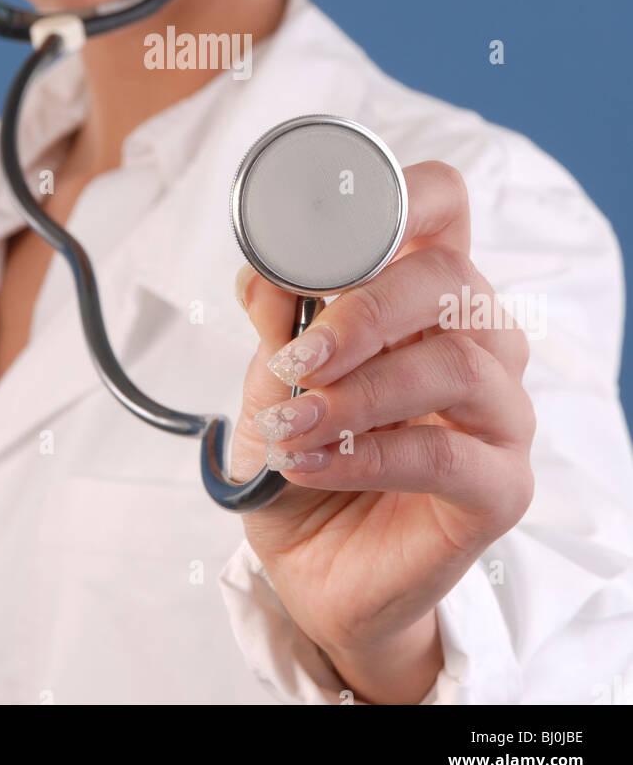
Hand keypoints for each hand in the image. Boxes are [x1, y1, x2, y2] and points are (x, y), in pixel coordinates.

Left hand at [229, 161, 535, 704]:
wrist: (308, 567)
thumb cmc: (300, 453)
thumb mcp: (271, 378)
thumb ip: (277, 321)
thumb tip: (262, 269)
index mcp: (423, 292)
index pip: (441, 204)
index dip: (397, 198)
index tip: (320, 237)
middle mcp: (477, 338)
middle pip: (450, 278)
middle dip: (364, 311)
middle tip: (297, 359)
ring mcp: (499, 412)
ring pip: (457, 365)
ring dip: (358, 392)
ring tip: (290, 425)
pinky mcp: (501, 487)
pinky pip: (445, 457)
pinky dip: (366, 456)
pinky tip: (310, 465)